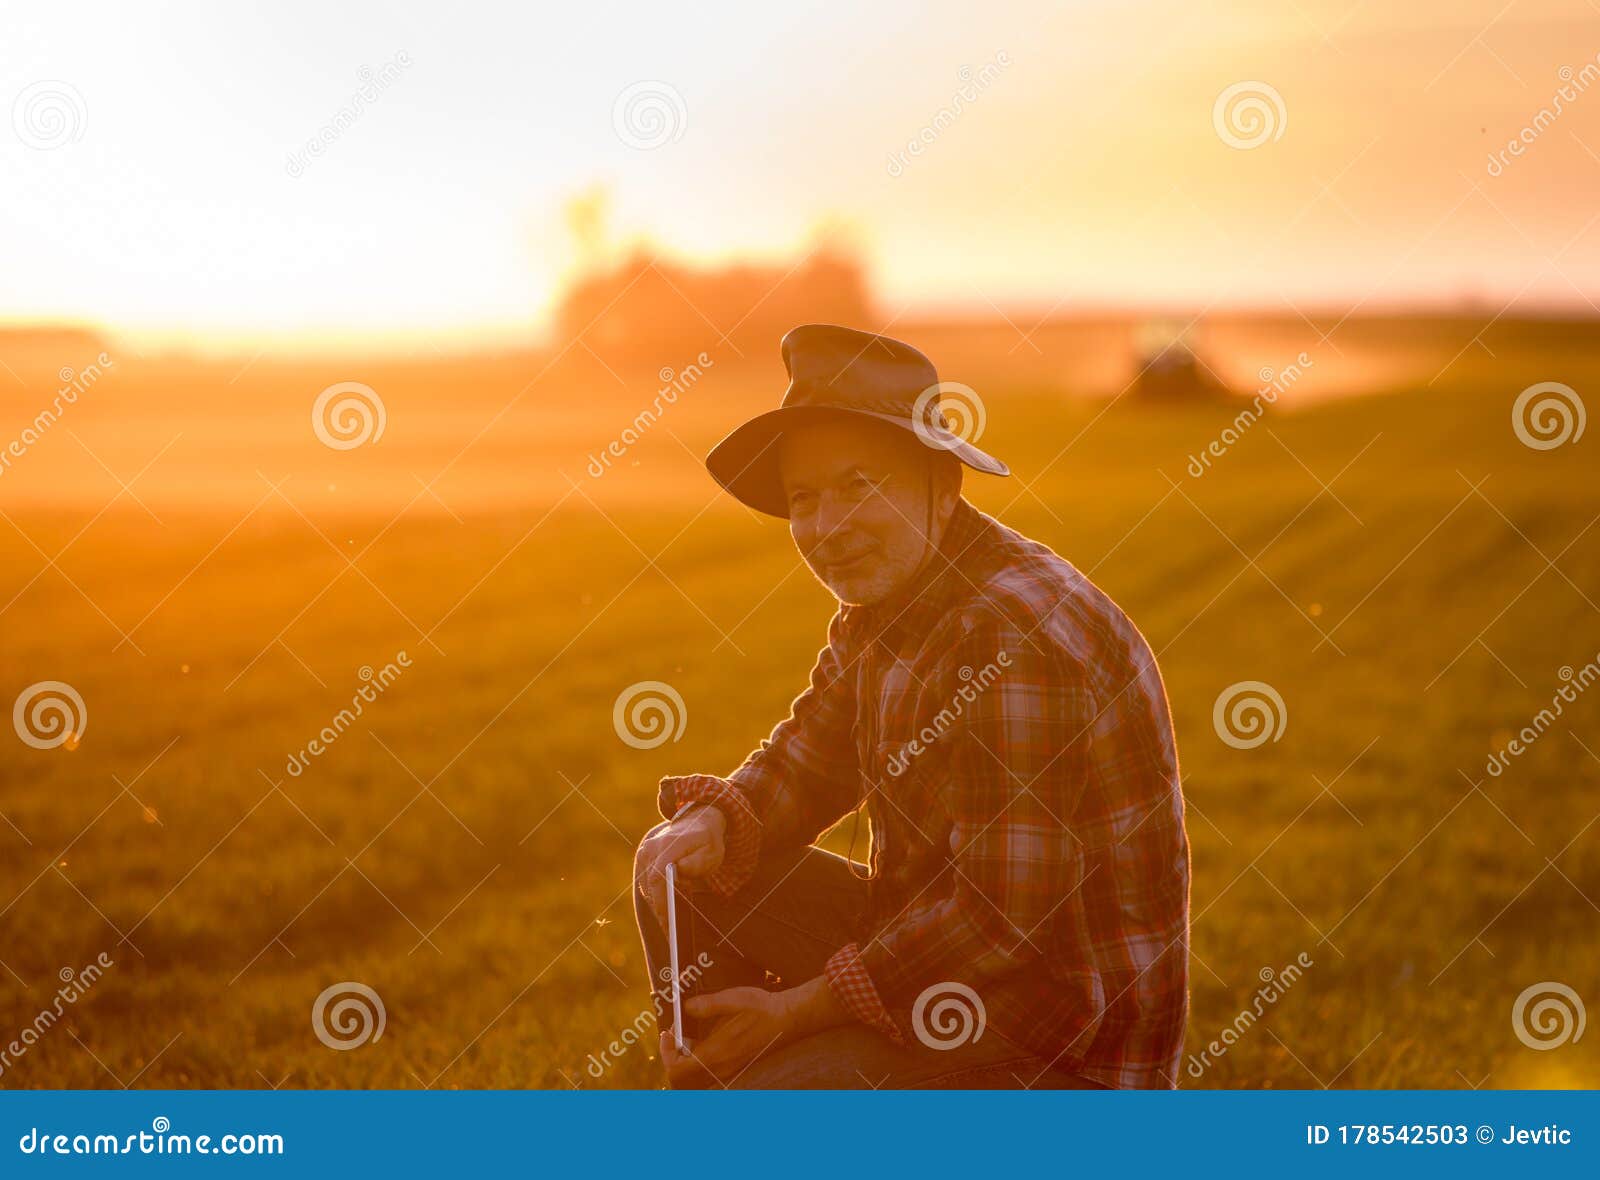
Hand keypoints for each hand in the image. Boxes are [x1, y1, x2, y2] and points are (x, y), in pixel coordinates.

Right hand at [637, 805, 726, 930]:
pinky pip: (646, 884)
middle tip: (671, 934)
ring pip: (647, 887)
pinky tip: (666, 915)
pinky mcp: (643, 859)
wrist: (697, 821)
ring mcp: (645, 852)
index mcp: (669, 845)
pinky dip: (655, 899)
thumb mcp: (711, 849)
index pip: (658, 878)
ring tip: (670, 929)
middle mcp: (652, 848)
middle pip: (651, 886)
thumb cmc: (707, 840)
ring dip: (658, 907)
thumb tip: (678, 870)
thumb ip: (697, 860)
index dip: (662, 903)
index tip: (669, 924)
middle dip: (660, 911)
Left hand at [660, 986, 798, 1086]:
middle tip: (674, 1034)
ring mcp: (728, 1069)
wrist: (788, 1019)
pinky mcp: (734, 1066)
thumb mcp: (734, 999)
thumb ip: (708, 1005)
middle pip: (683, 1077)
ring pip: (695, 1075)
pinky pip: (707, 1071)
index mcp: (716, 1053)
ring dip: (685, 1058)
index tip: (667, 1033)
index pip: (677, 1070)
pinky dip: (697, 1059)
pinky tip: (703, 1039)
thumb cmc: (762, 1008)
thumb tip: (686, 1008)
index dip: (666, 1054)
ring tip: (688, 1035)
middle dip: (673, 1056)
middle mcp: (720, 1067)